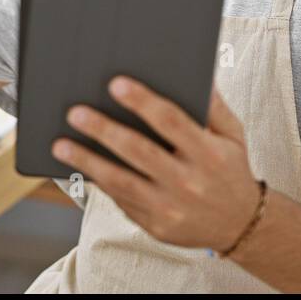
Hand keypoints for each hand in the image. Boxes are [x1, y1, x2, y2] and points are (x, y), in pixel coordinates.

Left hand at [52, 76, 260, 251]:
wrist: (240, 225)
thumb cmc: (230, 169)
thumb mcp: (233, 135)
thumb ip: (214, 105)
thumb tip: (197, 72)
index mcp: (209, 154)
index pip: (171, 121)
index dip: (142, 102)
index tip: (116, 84)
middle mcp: (189, 182)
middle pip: (139, 151)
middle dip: (103, 130)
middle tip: (75, 112)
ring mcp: (170, 207)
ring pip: (121, 181)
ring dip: (87, 161)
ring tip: (60, 144)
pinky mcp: (155, 226)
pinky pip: (121, 200)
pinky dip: (97, 182)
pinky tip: (78, 165)